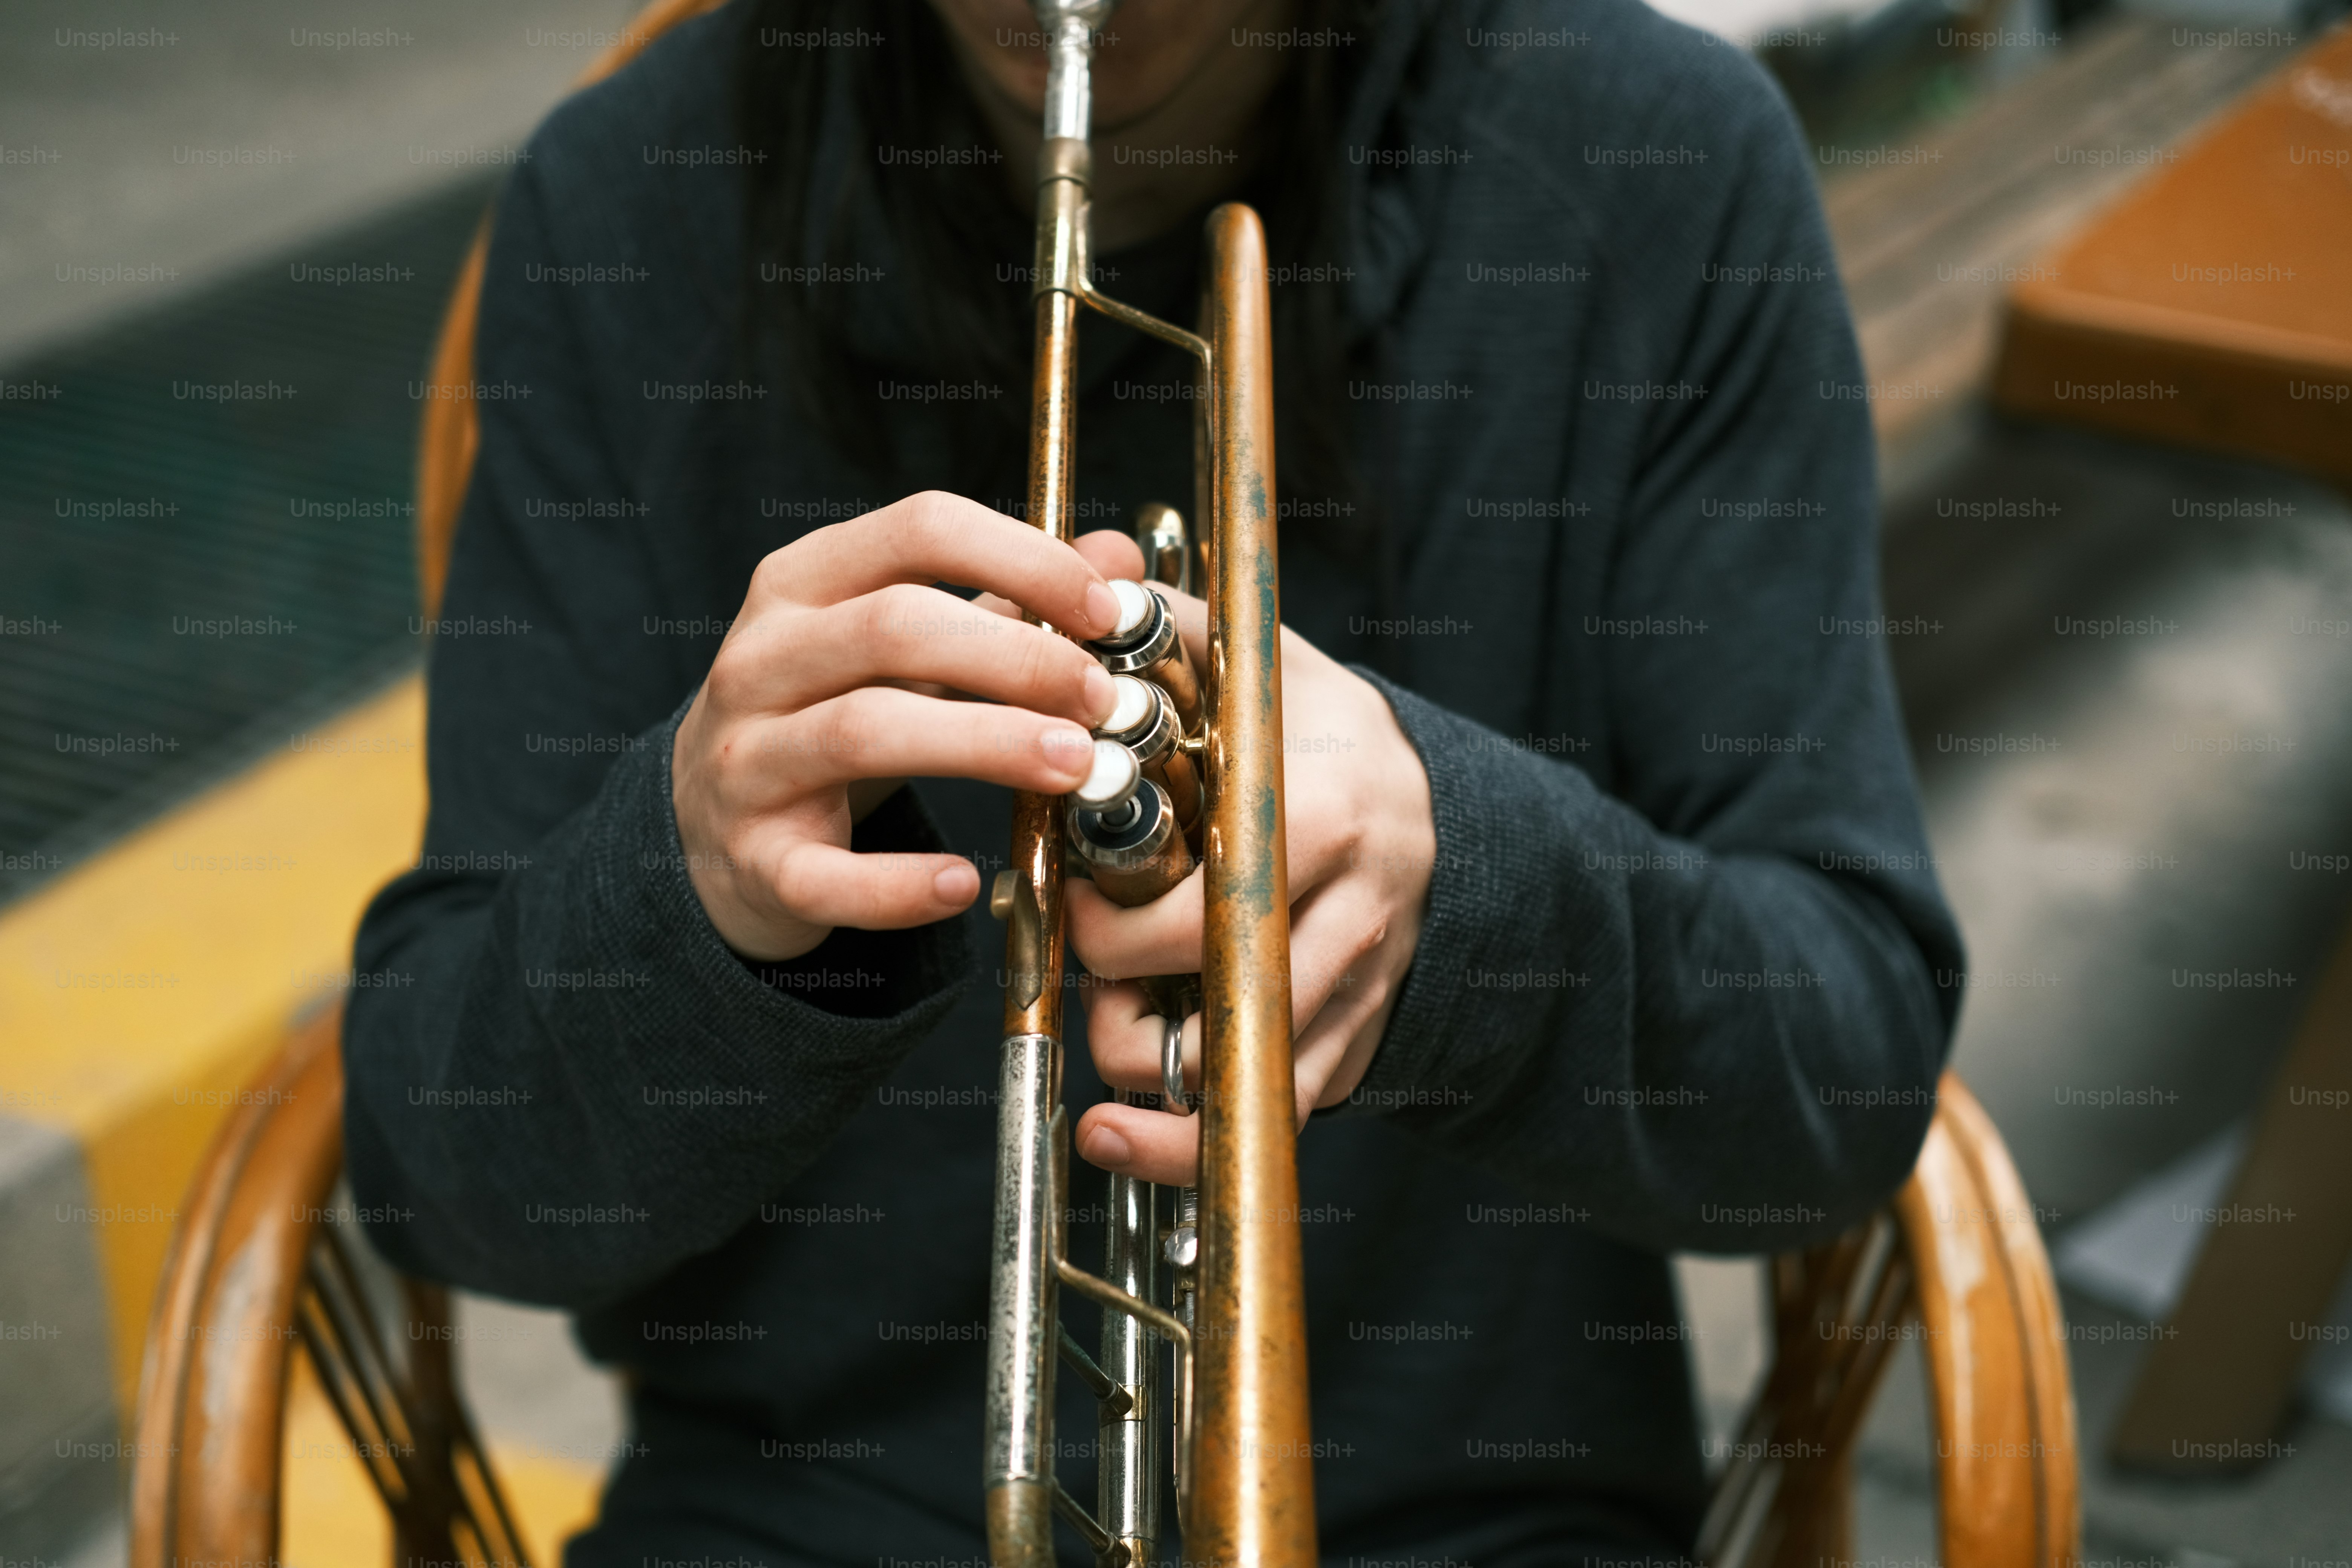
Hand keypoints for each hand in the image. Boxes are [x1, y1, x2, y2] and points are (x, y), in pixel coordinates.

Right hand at [671, 492, 1122, 961]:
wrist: (707, 828)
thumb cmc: (826, 715)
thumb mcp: (899, 646)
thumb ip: (1002, 599)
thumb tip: (1115, 558)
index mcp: (802, 584)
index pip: (920, 528)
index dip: (1024, 560)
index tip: (1104, 612)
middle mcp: (760, 660)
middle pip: (894, 627)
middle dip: (1017, 658)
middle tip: (1102, 701)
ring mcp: (746, 761)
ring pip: (863, 732)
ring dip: (983, 744)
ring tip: (1075, 766)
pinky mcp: (754, 861)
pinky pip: (825, 875)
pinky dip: (896, 885)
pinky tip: (965, 883)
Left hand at [1056, 534, 1437, 1185]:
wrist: (1417, 807)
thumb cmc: (1308, 734)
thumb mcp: (1254, 663)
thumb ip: (1165, 625)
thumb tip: (1078, 576)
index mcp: (1324, 805)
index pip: (1217, 878)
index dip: (1118, 905)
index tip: (1065, 886)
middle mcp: (1357, 901)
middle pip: (1223, 978)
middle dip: (1121, 979)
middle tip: (1080, 948)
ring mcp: (1361, 980)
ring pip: (1245, 1063)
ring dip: (1143, 1065)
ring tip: (1098, 1029)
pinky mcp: (1355, 1042)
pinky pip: (1273, 1120)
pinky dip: (1180, 1145)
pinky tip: (1112, 1133)